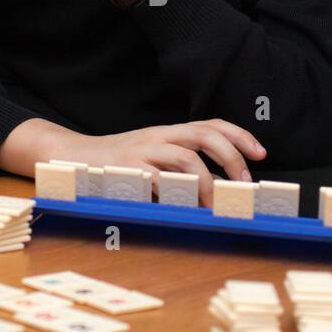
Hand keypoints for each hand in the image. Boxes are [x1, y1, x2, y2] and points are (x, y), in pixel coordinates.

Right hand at [70, 119, 266, 207]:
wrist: (71, 157)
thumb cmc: (116, 165)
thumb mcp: (152, 157)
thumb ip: (181, 167)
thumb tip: (219, 187)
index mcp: (168, 132)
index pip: (211, 124)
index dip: (240, 136)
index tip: (261, 153)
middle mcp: (158, 135)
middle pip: (204, 134)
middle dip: (231, 157)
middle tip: (243, 183)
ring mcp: (142, 150)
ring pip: (185, 157)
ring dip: (207, 181)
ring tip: (214, 203)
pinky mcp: (127, 169)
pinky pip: (159, 180)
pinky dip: (176, 194)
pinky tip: (183, 207)